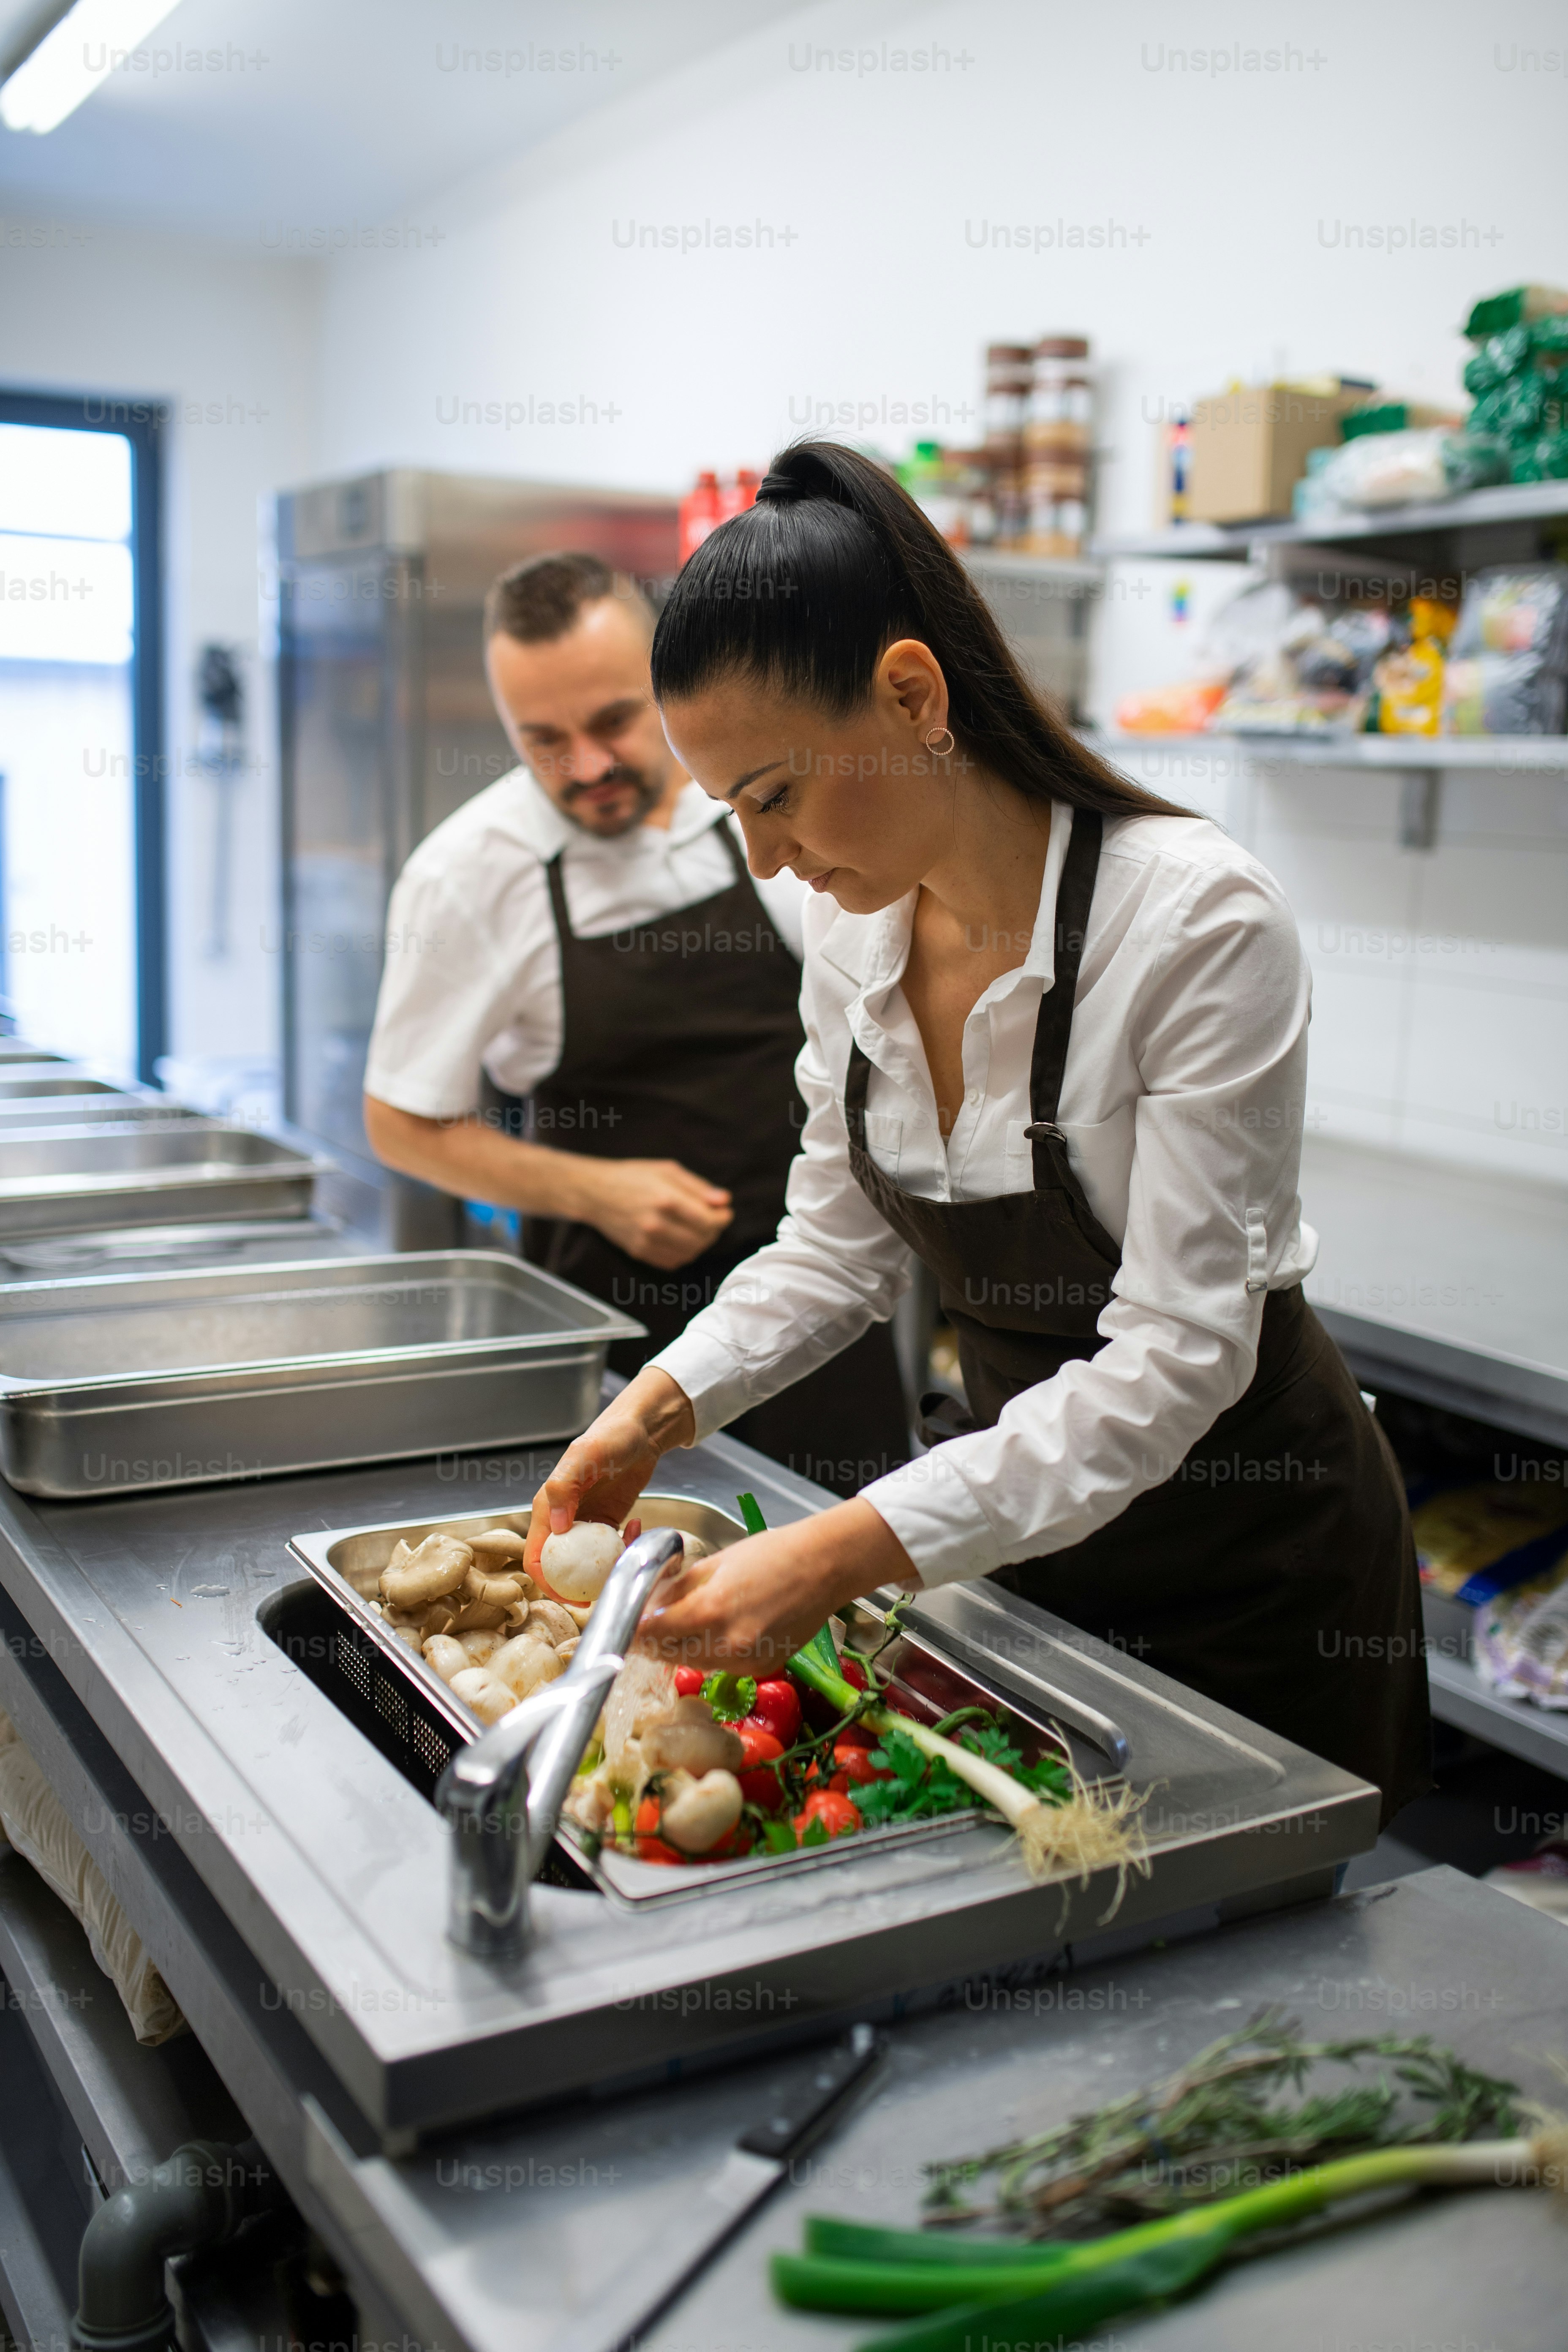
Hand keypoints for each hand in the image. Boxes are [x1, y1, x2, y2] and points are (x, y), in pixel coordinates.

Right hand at [524, 1368, 696, 1575]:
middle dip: (580, 1584)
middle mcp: (562, 1519)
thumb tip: (557, 1527)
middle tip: (606, 1584)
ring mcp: (584, 1522)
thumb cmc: (611, 1436)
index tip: (572, 1596)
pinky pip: (609, 1548)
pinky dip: (624, 1547)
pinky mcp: (606, 1522)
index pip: (536, 1558)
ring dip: (607, 1566)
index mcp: (547, 1507)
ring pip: (587, 1563)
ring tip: (629, 1546)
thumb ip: (564, 1487)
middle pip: (560, 1568)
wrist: (641, 1430)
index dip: (547, 1583)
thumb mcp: (585, 1456)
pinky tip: (638, 1527)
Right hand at [576, 1158, 733, 1267]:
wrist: (594, 1193)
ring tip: (697, 1229)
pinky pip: (672, 1262)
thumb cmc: (632, 1177)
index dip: (723, 1218)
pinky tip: (680, 1239)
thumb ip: (698, 1187)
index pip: (709, 1221)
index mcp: (667, 1200)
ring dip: (700, 1243)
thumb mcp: (667, 1170)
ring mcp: (647, 1242)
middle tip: (712, 1220)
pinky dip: (683, 1253)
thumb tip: (724, 1201)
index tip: (724, 1212)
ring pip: (690, 1254)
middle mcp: (657, 1224)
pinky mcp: (639, 1253)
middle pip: (702, 1240)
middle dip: (714, 1231)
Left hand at [637, 1499, 917, 1675]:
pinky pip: (723, 1667)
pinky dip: (712, 1653)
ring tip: (683, 1624)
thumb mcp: (713, 1563)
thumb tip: (647, 1607)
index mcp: (711, 1610)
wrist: (824, 1565)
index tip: (623, 1626)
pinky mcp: (762, 1667)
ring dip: (682, 1648)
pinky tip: (720, 1629)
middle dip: (655, 1642)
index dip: (633, 1632)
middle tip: (645, 1627)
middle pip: (671, 1655)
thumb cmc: (772, 1554)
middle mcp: (729, 1643)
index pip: (654, 1634)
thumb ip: (677, 1590)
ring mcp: (748, 1660)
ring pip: (696, 1664)